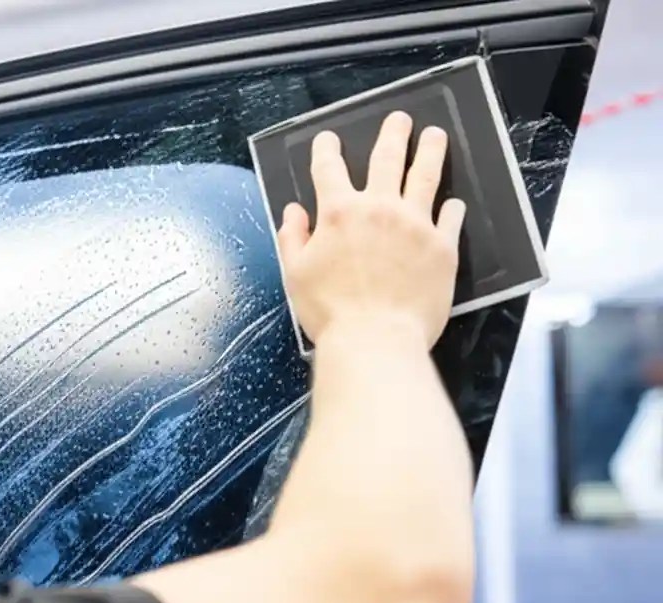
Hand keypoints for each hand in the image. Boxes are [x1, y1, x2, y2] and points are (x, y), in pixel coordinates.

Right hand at [277, 111, 466, 349]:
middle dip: (392, 134)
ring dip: (430, 151)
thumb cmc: (330, 311)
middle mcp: (379, 208)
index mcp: (338, 213)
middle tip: (400, 120)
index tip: (328, 141)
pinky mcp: (442, 246)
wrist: (375, 340)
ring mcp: (415, 224)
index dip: (326, 150)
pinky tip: (452, 201)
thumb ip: (292, 238)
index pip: (329, 169)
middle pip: (387, 158)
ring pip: (425, 176)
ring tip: (435, 136)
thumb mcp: (295, 274)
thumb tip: (294, 212)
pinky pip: (451, 216)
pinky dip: (451, 206)